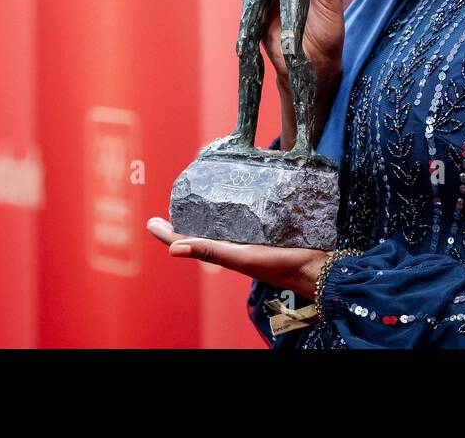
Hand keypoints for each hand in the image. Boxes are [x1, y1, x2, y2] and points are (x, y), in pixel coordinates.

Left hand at [146, 217, 327, 299]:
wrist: (313, 265)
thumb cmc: (277, 264)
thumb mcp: (240, 257)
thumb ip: (210, 251)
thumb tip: (172, 249)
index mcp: (222, 252)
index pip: (187, 241)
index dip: (168, 233)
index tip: (152, 221)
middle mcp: (232, 245)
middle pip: (201, 232)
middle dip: (185, 220)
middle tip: (172, 205)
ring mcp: (248, 238)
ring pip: (221, 224)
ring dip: (207, 213)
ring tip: (198, 198)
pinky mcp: (264, 230)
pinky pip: (242, 219)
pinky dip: (233, 209)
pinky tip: (236, 199)